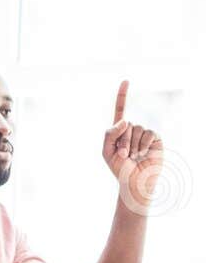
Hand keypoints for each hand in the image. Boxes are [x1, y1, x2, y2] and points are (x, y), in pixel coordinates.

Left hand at [102, 80, 164, 208]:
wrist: (135, 181)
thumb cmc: (120, 169)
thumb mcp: (107, 152)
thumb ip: (110, 134)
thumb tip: (125, 120)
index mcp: (119, 131)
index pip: (120, 110)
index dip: (122, 96)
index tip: (126, 81)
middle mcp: (132, 130)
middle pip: (126, 124)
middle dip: (122, 141)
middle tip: (123, 155)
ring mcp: (144, 133)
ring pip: (137, 129)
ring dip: (133, 145)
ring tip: (133, 156)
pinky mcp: (155, 138)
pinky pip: (148, 133)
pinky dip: (144, 144)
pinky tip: (144, 154)